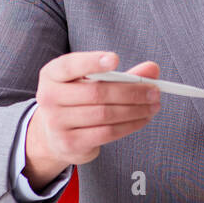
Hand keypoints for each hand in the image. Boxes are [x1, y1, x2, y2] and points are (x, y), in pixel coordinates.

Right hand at [24, 52, 161, 188]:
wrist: (54, 134)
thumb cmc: (77, 100)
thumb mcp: (91, 82)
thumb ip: (120, 74)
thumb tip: (152, 69)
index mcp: (52, 74)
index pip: (71, 65)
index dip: (93, 62)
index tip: (115, 59)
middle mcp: (49, 97)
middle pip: (96, 92)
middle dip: (131, 91)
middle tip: (154, 90)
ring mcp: (57, 122)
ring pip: (105, 114)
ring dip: (135, 109)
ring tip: (153, 105)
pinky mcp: (70, 143)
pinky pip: (107, 132)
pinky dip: (130, 125)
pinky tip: (142, 119)